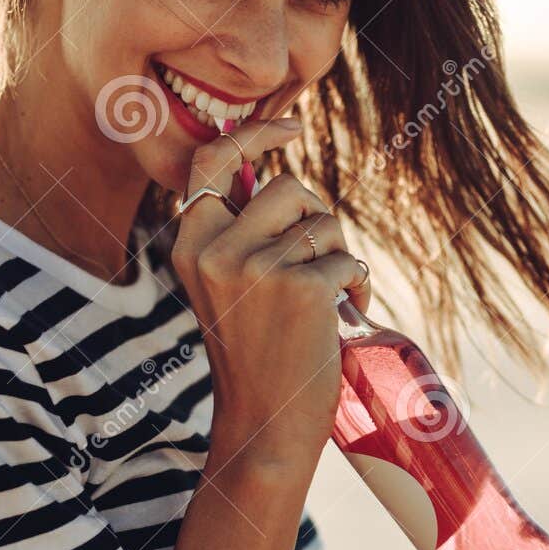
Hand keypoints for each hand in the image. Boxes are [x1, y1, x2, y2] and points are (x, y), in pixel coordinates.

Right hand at [169, 119, 370, 475]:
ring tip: (329, 297)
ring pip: (324, 223)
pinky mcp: (302, 288)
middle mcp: (215, 249)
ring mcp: (257, 268)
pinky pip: (348, 259)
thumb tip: (278, 172)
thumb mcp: (229, 285)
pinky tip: (344, 316)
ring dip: (339, 254)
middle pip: (288, 187)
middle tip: (320, 262)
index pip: (212, 159)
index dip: (255, 133)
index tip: (292, 125)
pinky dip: (358, 285)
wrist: (264, 424)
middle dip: (316, 218)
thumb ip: (242, 231)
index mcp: (190, 243)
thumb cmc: (257, 352)